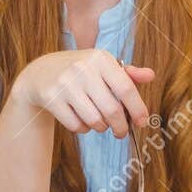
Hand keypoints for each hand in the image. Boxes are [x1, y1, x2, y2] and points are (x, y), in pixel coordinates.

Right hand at [8, 49, 153, 137]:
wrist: (41, 73)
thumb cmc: (82, 72)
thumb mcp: (104, 66)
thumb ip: (128, 73)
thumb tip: (151, 76)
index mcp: (100, 59)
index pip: (126, 88)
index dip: (137, 109)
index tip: (142, 122)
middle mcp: (82, 69)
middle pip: (112, 110)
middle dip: (121, 126)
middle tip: (122, 132)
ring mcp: (65, 84)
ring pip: (94, 120)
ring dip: (102, 128)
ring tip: (102, 124)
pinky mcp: (50, 98)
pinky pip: (76, 125)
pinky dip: (84, 129)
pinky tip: (83, 121)